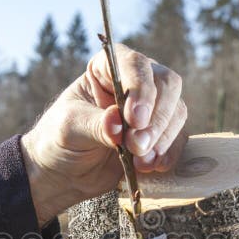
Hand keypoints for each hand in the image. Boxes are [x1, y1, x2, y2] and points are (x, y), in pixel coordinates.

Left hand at [21, 44, 187, 226]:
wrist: (63, 173)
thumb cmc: (60, 139)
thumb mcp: (70, 128)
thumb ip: (95, 124)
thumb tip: (118, 124)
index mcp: (109, 68)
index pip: (136, 65)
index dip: (141, 90)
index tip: (134, 120)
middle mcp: (135, 82)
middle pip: (167, 85)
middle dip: (156, 119)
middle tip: (137, 146)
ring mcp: (152, 108)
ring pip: (176, 112)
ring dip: (162, 139)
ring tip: (140, 163)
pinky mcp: (159, 134)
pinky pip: (178, 138)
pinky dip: (169, 153)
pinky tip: (152, 166)